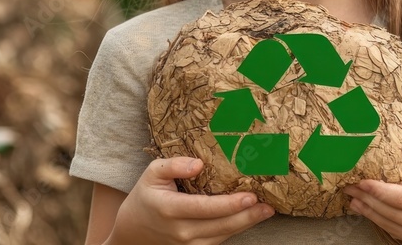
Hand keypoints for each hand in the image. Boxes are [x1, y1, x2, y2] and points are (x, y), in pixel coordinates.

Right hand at [107, 156, 274, 244]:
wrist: (133, 231)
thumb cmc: (146, 196)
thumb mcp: (152, 173)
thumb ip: (173, 165)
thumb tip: (198, 164)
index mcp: (170, 208)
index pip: (206, 208)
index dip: (230, 204)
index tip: (251, 196)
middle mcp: (181, 230)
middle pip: (220, 225)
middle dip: (248, 216)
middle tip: (268, 205)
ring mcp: (188, 244)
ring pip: (223, 235)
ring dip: (246, 224)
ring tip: (266, 211)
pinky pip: (219, 240)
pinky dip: (236, 229)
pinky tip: (250, 218)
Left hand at [343, 146, 401, 244]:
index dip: (379, 190)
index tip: (362, 180)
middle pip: (392, 213)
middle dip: (367, 199)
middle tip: (348, 185)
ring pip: (390, 225)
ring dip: (367, 211)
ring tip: (351, 197)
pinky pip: (394, 232)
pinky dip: (377, 220)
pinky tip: (364, 208)